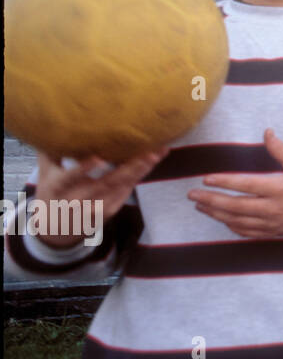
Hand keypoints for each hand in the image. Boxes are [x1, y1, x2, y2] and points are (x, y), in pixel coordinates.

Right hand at [32, 147, 168, 248]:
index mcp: (59, 188)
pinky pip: (128, 189)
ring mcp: (97, 207)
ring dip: (143, 169)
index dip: (84, 169)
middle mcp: (79, 200)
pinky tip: (154, 159)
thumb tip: (53, 126)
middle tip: (149, 152)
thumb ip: (50, 152)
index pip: (71, 178)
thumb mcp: (45, 175)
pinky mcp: (110, 210)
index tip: (98, 159)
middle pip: (106, 183)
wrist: (56, 231)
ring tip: (159, 152)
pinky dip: (140, 174)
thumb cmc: (52, 194)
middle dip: (130, 167)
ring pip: (122, 186)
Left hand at [188, 129, 282, 238]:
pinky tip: (221, 218)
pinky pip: (246, 232)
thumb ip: (281, 149)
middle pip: (235, 206)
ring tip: (200, 206)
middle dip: (210, 200)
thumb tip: (267, 132)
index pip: (246, 185)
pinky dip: (230, 225)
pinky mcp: (272, 232)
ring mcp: (271, 222)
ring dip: (216, 214)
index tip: (206, 179)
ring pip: (236, 221)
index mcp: (280, 188)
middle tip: (192, 195)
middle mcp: (273, 207)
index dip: (224, 182)